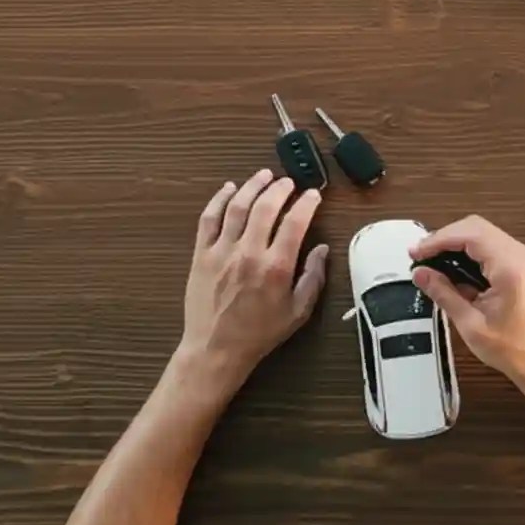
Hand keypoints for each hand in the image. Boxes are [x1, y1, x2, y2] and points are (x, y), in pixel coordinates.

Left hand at [177, 169, 328, 386]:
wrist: (216, 348)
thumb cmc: (259, 334)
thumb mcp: (298, 312)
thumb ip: (313, 278)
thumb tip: (322, 250)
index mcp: (276, 268)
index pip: (295, 223)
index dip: (306, 204)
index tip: (312, 196)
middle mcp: (249, 254)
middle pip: (266, 207)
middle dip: (280, 189)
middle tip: (289, 183)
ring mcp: (222, 251)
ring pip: (237, 206)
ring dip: (252, 186)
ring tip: (263, 176)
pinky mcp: (201, 254)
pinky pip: (209, 219)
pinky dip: (219, 199)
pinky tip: (228, 189)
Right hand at [410, 215, 524, 384]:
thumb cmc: (515, 349)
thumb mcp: (471, 324)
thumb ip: (444, 294)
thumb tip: (421, 274)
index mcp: (511, 267)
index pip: (470, 235)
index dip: (438, 239)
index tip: (417, 253)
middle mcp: (522, 256)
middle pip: (477, 228)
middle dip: (445, 238)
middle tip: (421, 255)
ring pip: (485, 234)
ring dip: (457, 243)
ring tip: (433, 262)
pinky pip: (494, 247)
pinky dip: (471, 252)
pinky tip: (455, 270)